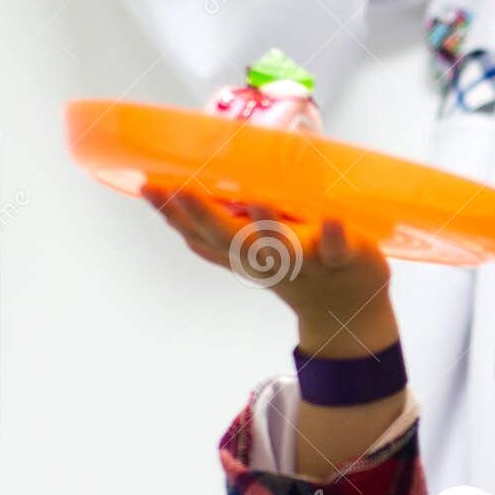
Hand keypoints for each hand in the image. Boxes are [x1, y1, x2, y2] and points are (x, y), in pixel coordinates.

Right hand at [140, 184, 391, 329]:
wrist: (348, 310)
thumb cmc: (298, 266)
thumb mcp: (255, 248)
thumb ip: (226, 223)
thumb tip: (185, 184)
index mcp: (244, 253)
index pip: (200, 234)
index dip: (172, 214)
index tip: (146, 185)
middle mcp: (268, 259)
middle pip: (230, 241)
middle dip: (202, 214)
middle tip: (177, 187)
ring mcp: (305, 261)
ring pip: (280, 249)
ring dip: (266, 224)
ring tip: (256, 198)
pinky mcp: (343, 258)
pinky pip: (338, 249)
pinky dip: (335, 235)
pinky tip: (334, 218)